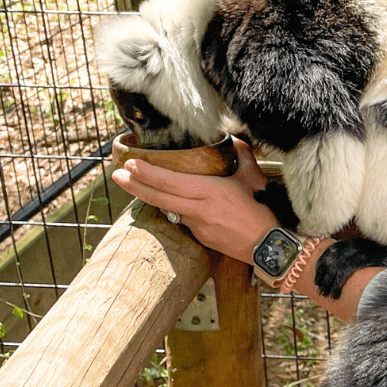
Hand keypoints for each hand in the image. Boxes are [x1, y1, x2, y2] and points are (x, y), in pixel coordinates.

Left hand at [111, 140, 277, 263]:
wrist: (270, 247)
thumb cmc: (264, 211)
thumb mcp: (254, 179)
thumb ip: (242, 155)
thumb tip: (234, 138)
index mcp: (211, 192)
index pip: (171, 182)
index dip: (148, 173)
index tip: (130, 165)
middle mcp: (200, 210)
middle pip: (160, 197)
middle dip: (135, 186)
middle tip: (116, 175)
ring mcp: (199, 226)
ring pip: (169, 209)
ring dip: (150, 197)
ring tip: (134, 186)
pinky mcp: (202, 239)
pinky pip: (184, 220)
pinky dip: (175, 210)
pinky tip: (170, 203)